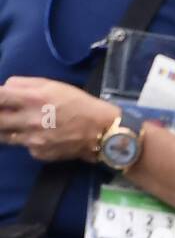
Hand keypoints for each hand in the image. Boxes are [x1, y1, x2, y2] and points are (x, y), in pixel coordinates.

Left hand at [0, 76, 118, 162]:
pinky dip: (27, 141)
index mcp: (31, 98)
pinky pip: (24, 146)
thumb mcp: (51, 84)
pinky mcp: (39, 154)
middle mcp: (29, 121)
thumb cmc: (78, 103)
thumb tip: (4, 89)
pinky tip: (41, 137)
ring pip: (4, 136)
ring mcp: (33, 140)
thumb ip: (23, 84)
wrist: (102, 132)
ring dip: (7, 129)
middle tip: (5, 114)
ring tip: (19, 124)